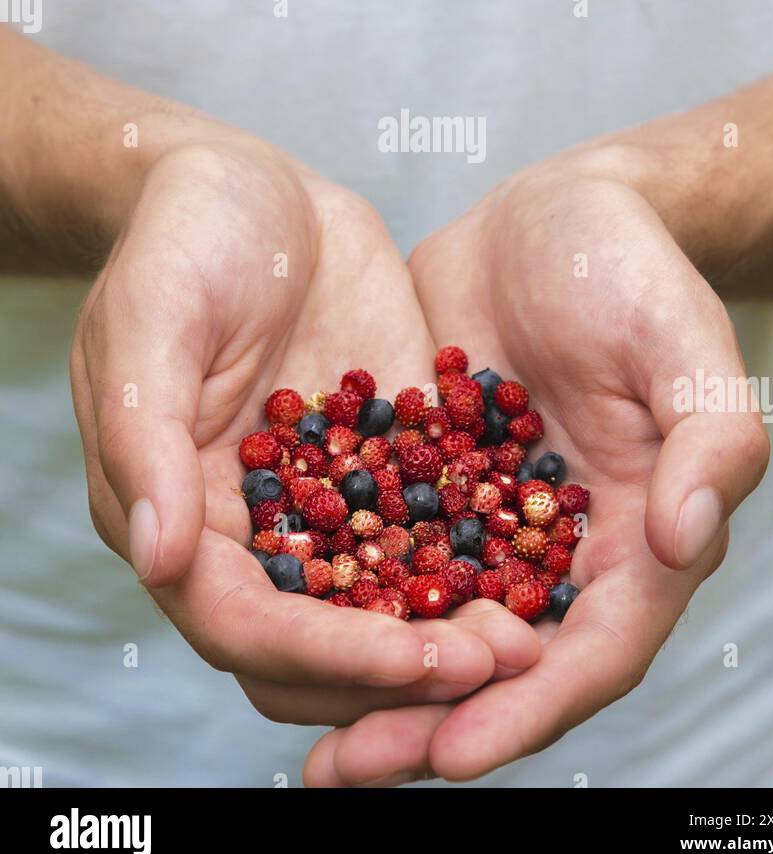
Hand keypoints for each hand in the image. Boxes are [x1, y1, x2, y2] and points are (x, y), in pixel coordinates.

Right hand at [70, 134, 538, 734]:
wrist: (257, 183)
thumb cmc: (184, 235)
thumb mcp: (154, 316)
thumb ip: (145, 433)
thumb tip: (159, 555)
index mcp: (180, 510)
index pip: (243, 622)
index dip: (327, 654)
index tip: (414, 661)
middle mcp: (254, 526)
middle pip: (319, 642)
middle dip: (401, 669)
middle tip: (498, 663)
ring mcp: (326, 497)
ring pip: (382, 604)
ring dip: (449, 634)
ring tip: (533, 637)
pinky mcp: (386, 457)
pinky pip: (431, 527)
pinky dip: (478, 558)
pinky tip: (545, 561)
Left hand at [303, 151, 768, 783]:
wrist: (553, 209)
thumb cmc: (634, 268)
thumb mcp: (684, 343)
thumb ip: (707, 440)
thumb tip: (685, 540)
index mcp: (638, 537)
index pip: (592, 650)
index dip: (525, 708)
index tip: (452, 751)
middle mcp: (562, 548)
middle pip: (500, 665)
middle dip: (428, 724)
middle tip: (345, 770)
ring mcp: (490, 519)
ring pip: (430, 626)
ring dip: (372, 684)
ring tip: (302, 738)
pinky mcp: (430, 480)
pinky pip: (382, 554)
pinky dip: (339, 597)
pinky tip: (273, 619)